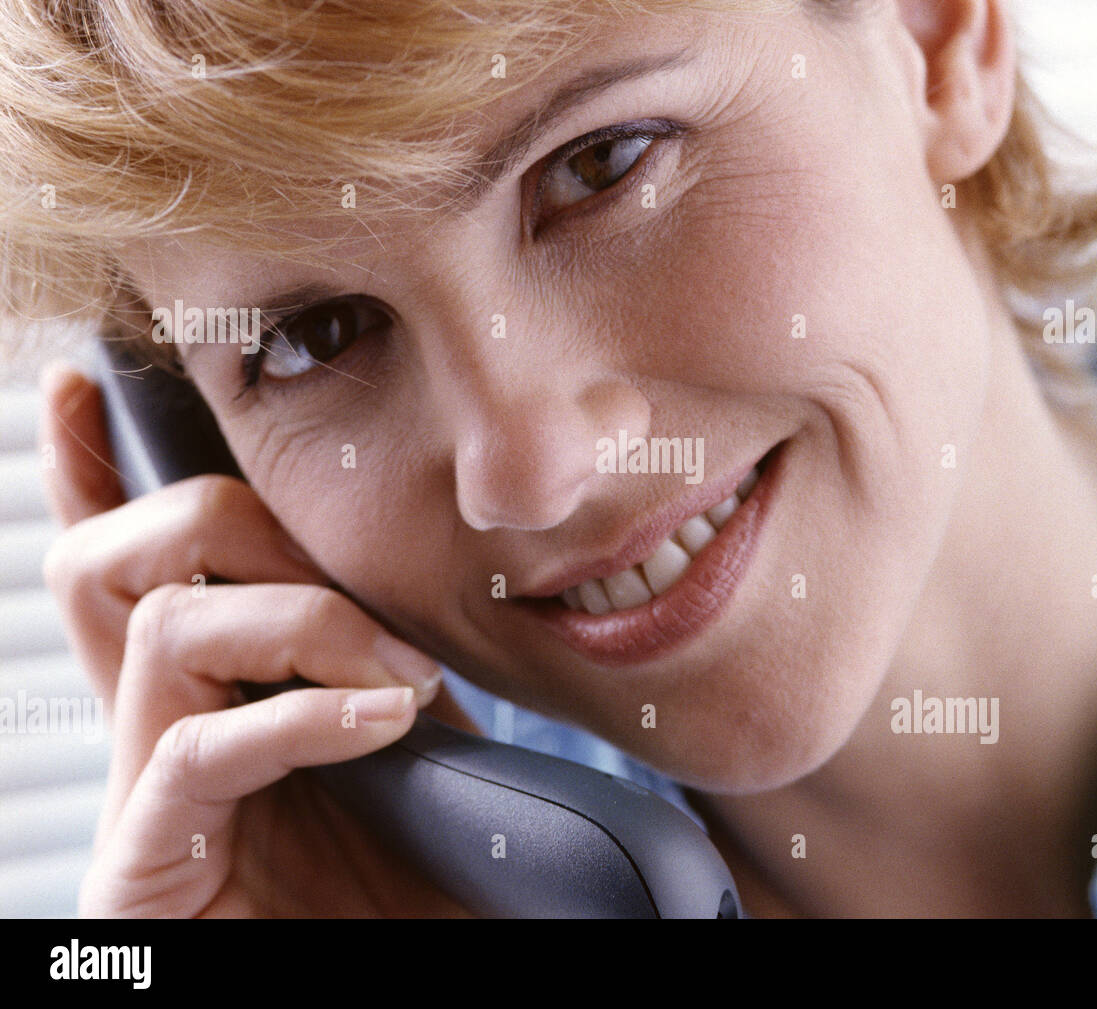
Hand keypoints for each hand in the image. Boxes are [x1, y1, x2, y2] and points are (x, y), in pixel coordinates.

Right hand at [39, 360, 476, 916]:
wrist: (396, 971)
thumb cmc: (408, 883)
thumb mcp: (414, 750)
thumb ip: (388, 668)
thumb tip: (415, 602)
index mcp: (207, 696)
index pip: (130, 563)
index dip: (86, 468)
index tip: (78, 383)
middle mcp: (154, 729)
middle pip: (118, 556)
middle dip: (241, 527)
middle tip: (363, 600)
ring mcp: (143, 795)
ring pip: (157, 622)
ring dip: (298, 620)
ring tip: (396, 680)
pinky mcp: (146, 865)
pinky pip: (192, 748)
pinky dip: (298, 718)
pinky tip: (378, 724)